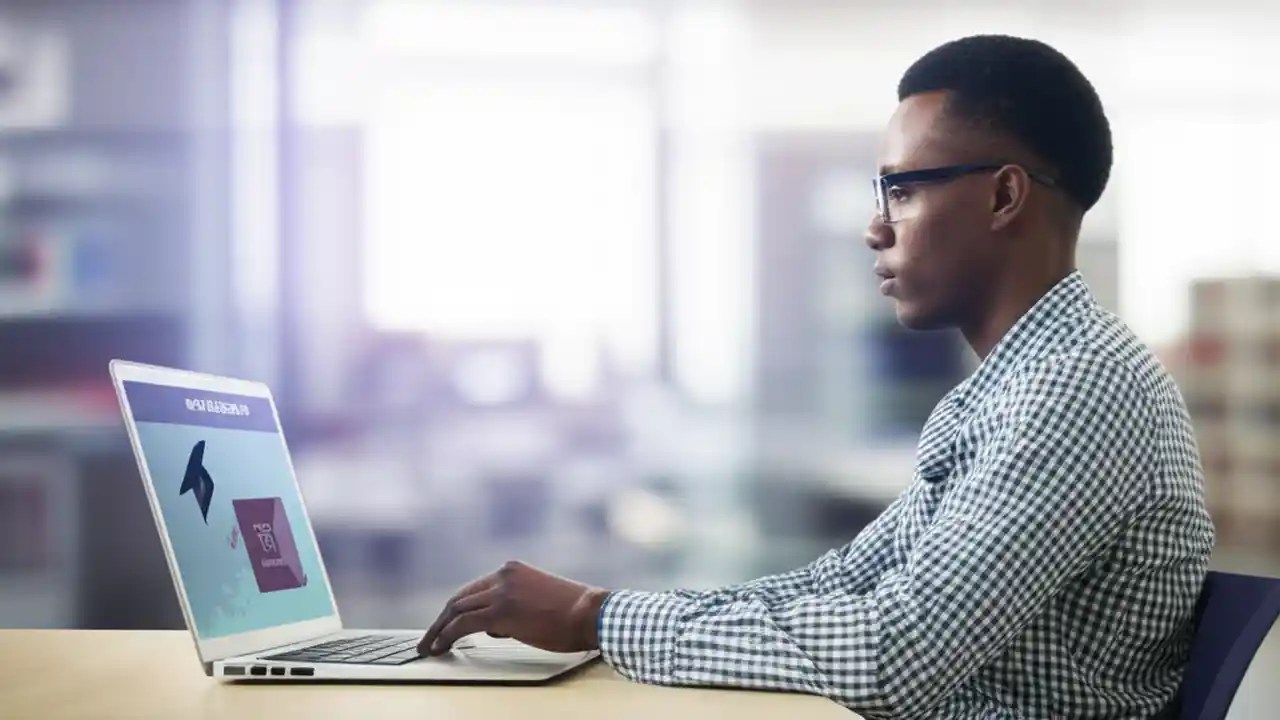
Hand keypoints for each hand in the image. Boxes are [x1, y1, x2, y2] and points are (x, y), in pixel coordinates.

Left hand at [417, 561, 609, 655]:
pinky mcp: (500, 611)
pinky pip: (463, 623)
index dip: (457, 608)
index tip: (446, 623)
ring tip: (429, 646)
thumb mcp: (538, 599)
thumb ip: (512, 607)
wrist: (589, 613)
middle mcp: (502, 575)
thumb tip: (493, 626)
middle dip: (442, 619)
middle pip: (460, 597)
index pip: (474, 589)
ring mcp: (500, 591)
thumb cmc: (573, 612)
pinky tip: (441, 646)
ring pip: (456, 609)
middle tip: (430, 637)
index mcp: (512, 570)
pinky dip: (447, 635)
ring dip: (439, 629)